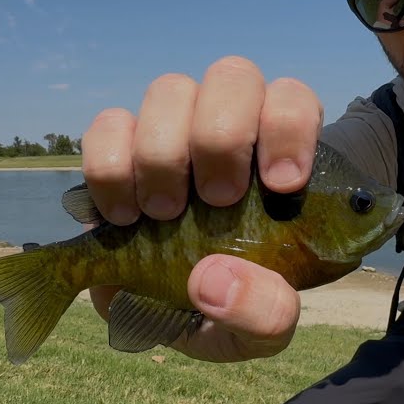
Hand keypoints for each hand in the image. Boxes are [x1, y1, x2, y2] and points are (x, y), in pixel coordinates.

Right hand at [80, 56, 323, 360]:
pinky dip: (110, 169)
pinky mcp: (119, 149)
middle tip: (217, 201)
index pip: (295, 100)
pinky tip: (123, 217)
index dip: (288, 127)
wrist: (184, 313)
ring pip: (168, 90)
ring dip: (162, 153)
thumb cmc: (242, 303)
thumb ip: (265, 311)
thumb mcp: (267, 327)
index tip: (282, 185)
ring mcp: (173, 130)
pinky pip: (107, 125)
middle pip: (231, 76)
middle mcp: (232, 126)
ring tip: (163, 216)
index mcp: (283, 157)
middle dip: (220, 137)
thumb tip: (211, 280)